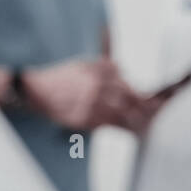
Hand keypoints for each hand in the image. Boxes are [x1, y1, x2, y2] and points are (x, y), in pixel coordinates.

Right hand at [21, 56, 154, 132]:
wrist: (35, 91)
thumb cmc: (61, 77)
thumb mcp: (84, 64)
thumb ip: (106, 67)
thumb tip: (124, 72)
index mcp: (99, 75)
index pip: (128, 88)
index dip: (143, 97)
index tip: (154, 101)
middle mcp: (96, 90)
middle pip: (129, 103)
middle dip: (143, 110)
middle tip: (154, 114)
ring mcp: (89, 107)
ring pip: (120, 117)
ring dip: (133, 121)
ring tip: (144, 124)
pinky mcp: (82, 121)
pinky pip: (105, 125)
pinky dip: (117, 126)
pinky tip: (125, 127)